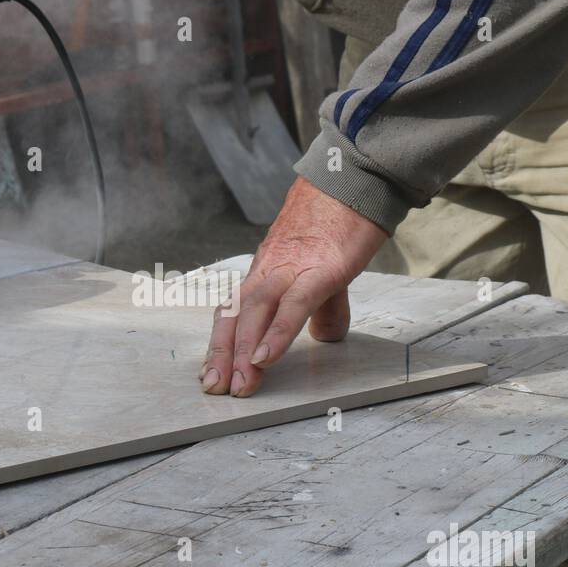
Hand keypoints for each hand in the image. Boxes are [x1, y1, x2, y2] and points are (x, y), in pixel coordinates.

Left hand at [202, 176, 387, 396]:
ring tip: (238, 384)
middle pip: (235, 315)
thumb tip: (322, 336)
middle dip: (223, 355)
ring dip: (242, 351)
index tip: (212, 372)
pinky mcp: (319, 269)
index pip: (233, 311)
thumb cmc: (338, 220)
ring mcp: (291, 267)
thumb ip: (322, 305)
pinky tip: (264, 357)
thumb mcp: (325, 270)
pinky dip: (275, 334)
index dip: (220, 342)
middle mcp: (269, 270)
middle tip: (215, 389)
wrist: (355, 176)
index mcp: (267, 271)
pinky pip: (292, 306)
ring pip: (254, 313)